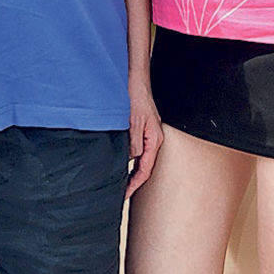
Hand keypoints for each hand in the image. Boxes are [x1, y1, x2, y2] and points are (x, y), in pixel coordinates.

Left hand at [126, 74, 163, 198]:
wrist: (135, 79)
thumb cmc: (136, 96)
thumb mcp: (133, 122)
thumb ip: (133, 143)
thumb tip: (130, 161)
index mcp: (155, 139)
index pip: (146, 169)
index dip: (134, 184)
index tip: (124, 194)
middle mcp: (153, 139)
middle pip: (145, 167)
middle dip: (133, 181)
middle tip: (120, 193)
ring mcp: (148, 134)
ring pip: (141, 159)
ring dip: (131, 171)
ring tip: (119, 182)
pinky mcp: (142, 129)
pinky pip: (137, 149)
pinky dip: (129, 158)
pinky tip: (121, 162)